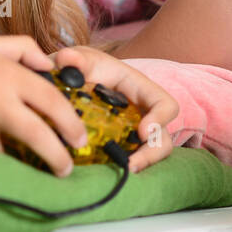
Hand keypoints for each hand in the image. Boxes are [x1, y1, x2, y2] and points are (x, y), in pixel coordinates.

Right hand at [0, 35, 87, 177]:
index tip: (79, 138)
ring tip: (36, 176)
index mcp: (8, 75)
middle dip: (58, 157)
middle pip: (38, 136)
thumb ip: (24, 49)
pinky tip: (5, 175)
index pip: (51, 101)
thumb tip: (51, 66)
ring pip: (11, 157)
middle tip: (67, 170)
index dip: (71, 123)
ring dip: (25, 170)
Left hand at [52, 45, 178, 173]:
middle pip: (162, 136)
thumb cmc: (83, 66)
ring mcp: (132, 131)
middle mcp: (141, 112)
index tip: (142, 131)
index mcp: (138, 89)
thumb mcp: (79, 60)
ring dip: (141, 164)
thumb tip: (67, 60)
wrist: (70, 81)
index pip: (164, 103)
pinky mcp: (119, 145)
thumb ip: (74, 58)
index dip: (160, 118)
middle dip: (152, 153)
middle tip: (131, 164)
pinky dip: (123, 167)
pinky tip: (105, 173)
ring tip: (122, 171)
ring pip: (150, 152)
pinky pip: (130, 159)